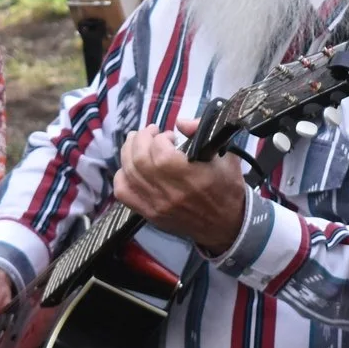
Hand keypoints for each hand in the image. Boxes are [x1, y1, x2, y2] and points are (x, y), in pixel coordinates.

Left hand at [117, 120, 247, 255]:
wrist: (227, 225)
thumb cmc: (227, 188)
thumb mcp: (224, 155)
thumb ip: (203, 131)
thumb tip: (181, 122)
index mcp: (189, 176)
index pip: (160, 149)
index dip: (161, 137)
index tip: (171, 136)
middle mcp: (169, 192)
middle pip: (139, 159)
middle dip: (140, 139)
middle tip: (149, 133)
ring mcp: (156, 205)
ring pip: (128, 173)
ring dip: (128, 152)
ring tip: (137, 143)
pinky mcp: (149, 214)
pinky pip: (124, 193)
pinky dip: (121, 176)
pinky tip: (131, 167)